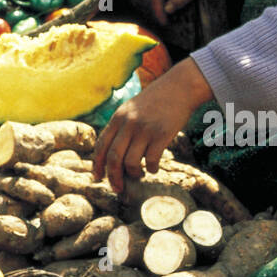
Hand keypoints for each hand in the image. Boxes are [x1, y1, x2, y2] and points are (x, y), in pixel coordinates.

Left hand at [93, 58, 212, 191]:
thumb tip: (112, 154)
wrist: (179, 87)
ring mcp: (145, 129)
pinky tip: (154, 168)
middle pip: (114, 158)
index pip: (101, 145)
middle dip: (113, 177)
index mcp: (118, 117)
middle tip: (118, 189)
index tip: (97, 177)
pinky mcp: (162, 135)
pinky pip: (152, 160)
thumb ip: (121, 126)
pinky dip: (152, 169)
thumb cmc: (156, 101)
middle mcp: (129, 124)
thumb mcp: (131, 108)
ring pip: (131, 162)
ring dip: (134, 174)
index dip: (97, 164)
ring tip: (139, 174)